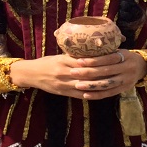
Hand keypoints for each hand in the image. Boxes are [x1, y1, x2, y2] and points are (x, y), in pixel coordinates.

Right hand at [10, 51, 145, 99]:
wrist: (31, 74)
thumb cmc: (46, 62)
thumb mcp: (58, 56)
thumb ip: (72, 55)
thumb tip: (88, 51)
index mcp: (63, 60)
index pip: (83, 60)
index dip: (97, 60)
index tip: (110, 57)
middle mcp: (64, 72)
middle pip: (87, 73)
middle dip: (102, 72)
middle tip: (115, 70)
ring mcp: (64, 84)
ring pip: (85, 85)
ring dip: (98, 84)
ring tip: (111, 82)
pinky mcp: (63, 92)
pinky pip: (79, 94)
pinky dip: (90, 93)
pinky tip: (99, 93)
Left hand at [70, 51, 146, 99]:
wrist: (143, 67)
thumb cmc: (124, 56)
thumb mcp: (119, 50)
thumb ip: (106, 51)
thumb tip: (86, 49)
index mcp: (125, 56)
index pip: (107, 58)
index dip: (93, 60)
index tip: (78, 61)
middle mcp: (127, 68)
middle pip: (106, 71)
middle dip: (88, 72)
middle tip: (73, 72)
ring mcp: (126, 80)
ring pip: (107, 84)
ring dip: (91, 85)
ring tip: (77, 85)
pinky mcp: (125, 89)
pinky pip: (109, 93)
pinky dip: (97, 95)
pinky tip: (86, 95)